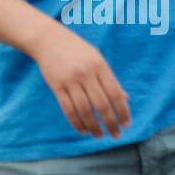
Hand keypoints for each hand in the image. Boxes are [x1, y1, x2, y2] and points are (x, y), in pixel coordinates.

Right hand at [30, 23, 130, 138]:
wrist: (47, 39)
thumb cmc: (76, 50)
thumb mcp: (97, 59)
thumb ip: (110, 79)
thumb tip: (125, 99)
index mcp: (99, 66)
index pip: (115, 93)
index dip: (122, 111)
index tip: (126, 124)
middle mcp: (86, 73)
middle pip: (101, 105)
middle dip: (111, 123)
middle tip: (116, 135)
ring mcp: (70, 80)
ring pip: (85, 110)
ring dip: (94, 126)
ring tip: (99, 135)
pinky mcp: (56, 86)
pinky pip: (68, 109)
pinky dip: (76, 123)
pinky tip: (83, 130)